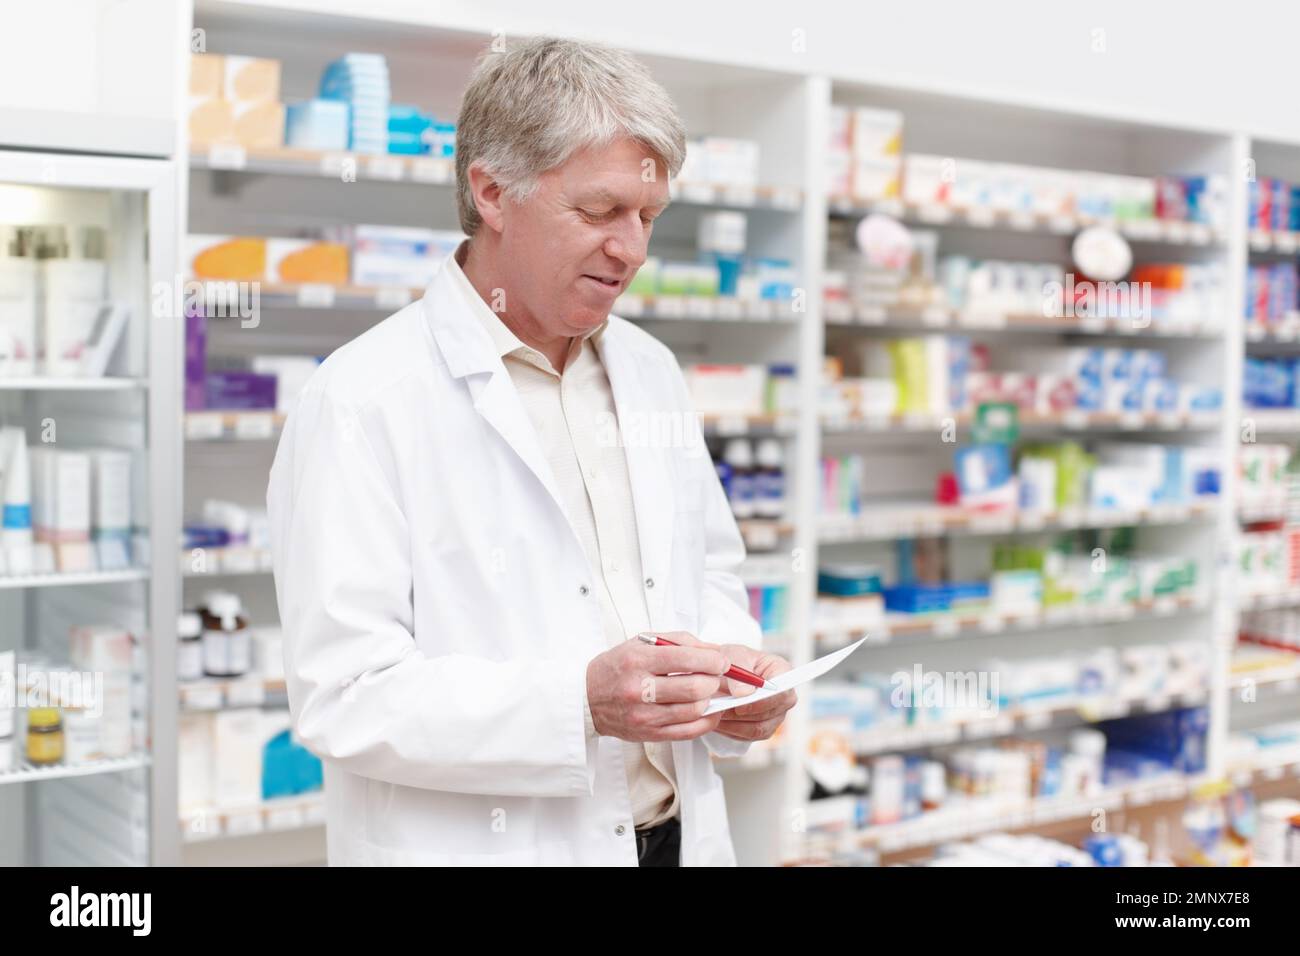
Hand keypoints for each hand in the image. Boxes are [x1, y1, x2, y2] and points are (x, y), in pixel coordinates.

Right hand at [585, 632, 728, 741]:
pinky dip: (707, 721)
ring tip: (710, 692)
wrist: (587, 698)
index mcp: (637, 660)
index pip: (685, 659)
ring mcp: (644, 715)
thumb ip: (679, 642)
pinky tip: (708, 711)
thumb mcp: (642, 643)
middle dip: (715, 681)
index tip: (722, 661)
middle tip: (717, 677)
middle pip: (693, 688)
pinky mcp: (649, 734)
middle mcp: (639, 688)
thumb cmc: (619, 666)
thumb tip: (716, 650)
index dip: (712, 660)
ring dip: (711, 700)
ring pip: (694, 710)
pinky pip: (689, 731)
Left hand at [712, 645, 796, 742]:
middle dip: (742, 713)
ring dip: (733, 723)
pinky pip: (748, 736)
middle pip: (770, 713)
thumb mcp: (733, 654)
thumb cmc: (733, 660)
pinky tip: (716, 720)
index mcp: (782, 671)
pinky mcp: (763, 729)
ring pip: (758, 728)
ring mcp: (776, 715)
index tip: (739, 705)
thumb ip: (740, 669)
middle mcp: (783, 696)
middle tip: (719, 710)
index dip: (763, 701)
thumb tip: (744, 693)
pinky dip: (730, 730)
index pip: (781, 691)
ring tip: (714, 714)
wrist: (724, 673)